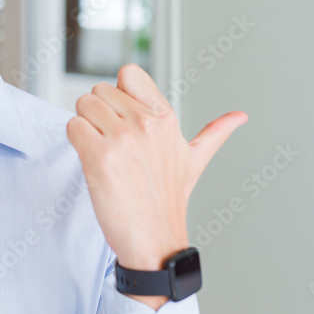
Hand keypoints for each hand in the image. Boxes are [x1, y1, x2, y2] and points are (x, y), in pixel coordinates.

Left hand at [66, 64, 247, 308]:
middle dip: (97, 113)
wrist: (154, 241)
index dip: (118, 92)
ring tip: (101, 152)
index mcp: (166, 118)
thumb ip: (215, 132)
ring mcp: (122, 139)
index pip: (129, 73)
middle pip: (99, 90)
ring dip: (84, 126)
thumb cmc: (168, 202)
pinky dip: (75, 142)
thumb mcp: (195, 160)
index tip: (122, 117)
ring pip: (83, 105)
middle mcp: (145, 123)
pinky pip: (72, 127)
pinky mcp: (99, 156)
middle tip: (109, 142)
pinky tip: (91, 162)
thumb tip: (240, 117)